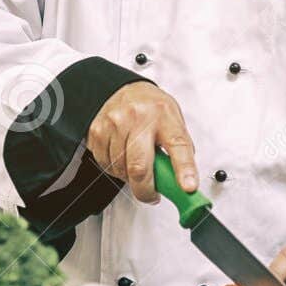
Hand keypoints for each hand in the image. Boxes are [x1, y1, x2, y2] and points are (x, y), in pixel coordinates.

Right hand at [86, 82, 197, 203]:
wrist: (125, 89)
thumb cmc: (152, 109)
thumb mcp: (173, 121)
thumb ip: (179, 150)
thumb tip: (184, 181)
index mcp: (164, 115)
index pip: (178, 145)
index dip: (184, 170)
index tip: (188, 187)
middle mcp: (139, 118)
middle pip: (139, 167)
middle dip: (146, 191)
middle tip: (152, 195)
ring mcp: (115, 124)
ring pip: (120, 169)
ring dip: (129, 178)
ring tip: (136, 164)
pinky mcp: (98, 131)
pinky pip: (105, 164)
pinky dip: (115, 169)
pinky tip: (122, 156)